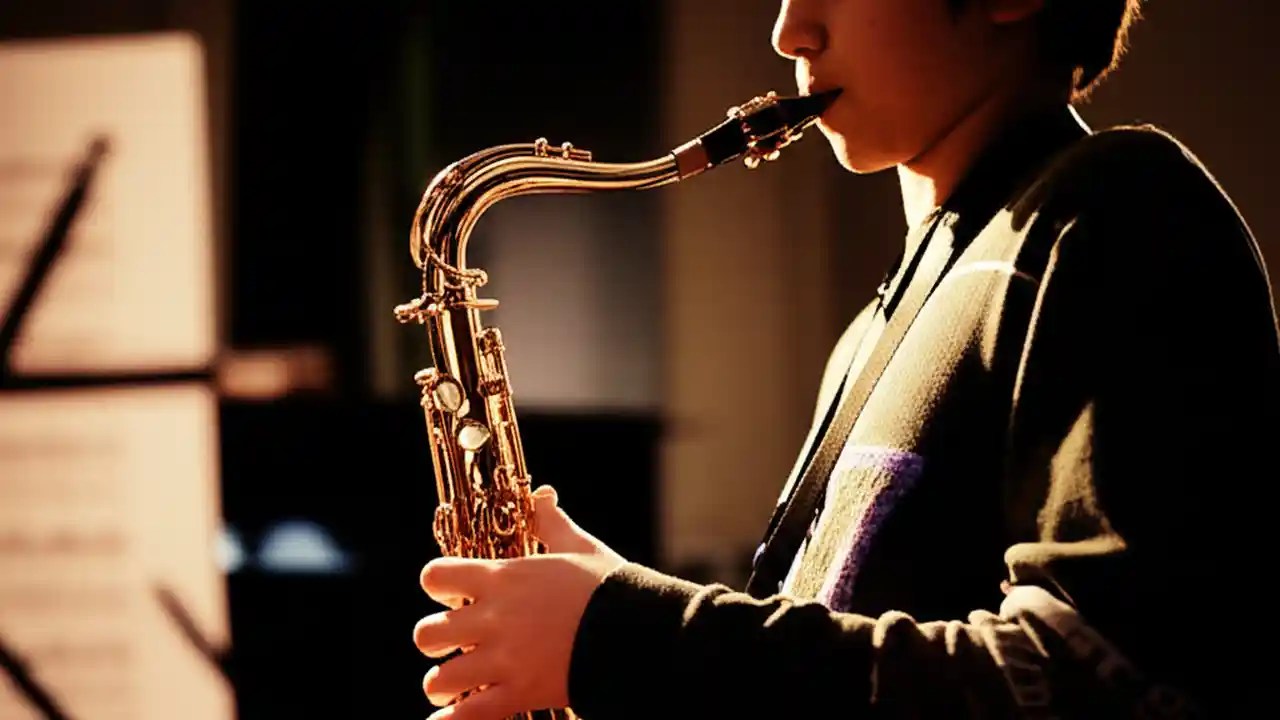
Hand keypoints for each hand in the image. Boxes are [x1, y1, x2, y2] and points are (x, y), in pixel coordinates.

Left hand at [413, 485, 626, 719]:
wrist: (637, 631)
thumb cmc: (610, 586)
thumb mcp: (579, 547)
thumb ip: (551, 522)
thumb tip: (543, 494)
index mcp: (502, 578)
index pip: (435, 576)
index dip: (438, 585)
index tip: (452, 593)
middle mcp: (493, 618)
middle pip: (426, 633)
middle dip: (434, 641)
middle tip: (453, 645)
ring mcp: (503, 659)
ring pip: (438, 680)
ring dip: (444, 684)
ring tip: (457, 687)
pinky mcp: (518, 693)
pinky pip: (468, 716)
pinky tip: (449, 719)